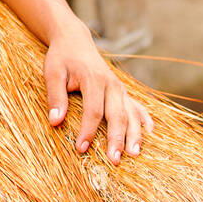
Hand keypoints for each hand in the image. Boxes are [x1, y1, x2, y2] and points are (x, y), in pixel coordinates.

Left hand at [44, 24, 153, 163]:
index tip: (80, 148)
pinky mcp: (122, 91)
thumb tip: (55, 122)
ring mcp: (120, 88)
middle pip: (117, 115)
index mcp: (94, 80)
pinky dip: (144, 120)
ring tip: (134, 155)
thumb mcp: (52, 73)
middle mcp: (112, 85)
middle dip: (117, 139)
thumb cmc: (61, 58)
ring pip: (131, 114)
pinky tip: (150, 134)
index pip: (93, 111)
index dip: (88, 131)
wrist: (74, 40)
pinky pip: (137, 106)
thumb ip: (55, 96)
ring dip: (134, 135)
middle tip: (114, 161)